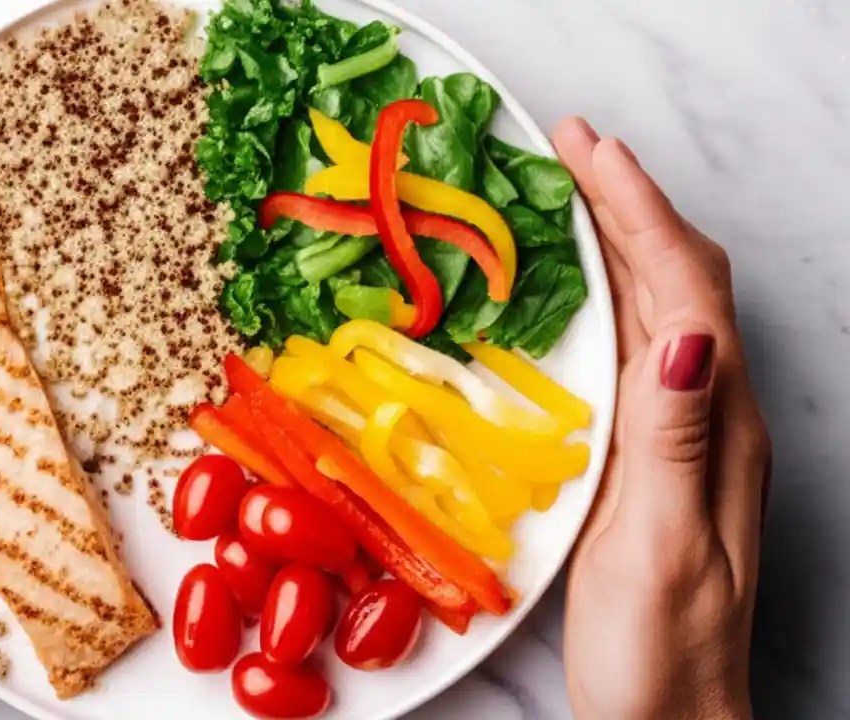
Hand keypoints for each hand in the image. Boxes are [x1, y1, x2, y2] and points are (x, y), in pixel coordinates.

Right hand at [552, 118, 769, 718]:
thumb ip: (671, 443)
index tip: (589, 151)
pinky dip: (607, 297)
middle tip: (571, 148)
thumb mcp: (662, 550)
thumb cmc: (661, 651)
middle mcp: (707, 419)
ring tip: (570, 193)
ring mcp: (683, 436)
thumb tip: (677, 336)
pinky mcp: (653, 456)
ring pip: (658, 308)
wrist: (673, 719)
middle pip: (679, 282)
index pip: (684, 290)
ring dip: (619, 240)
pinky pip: (634, 350)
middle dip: (630, 203)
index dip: (639, 211)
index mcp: (713, 428)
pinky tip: (576, 292)